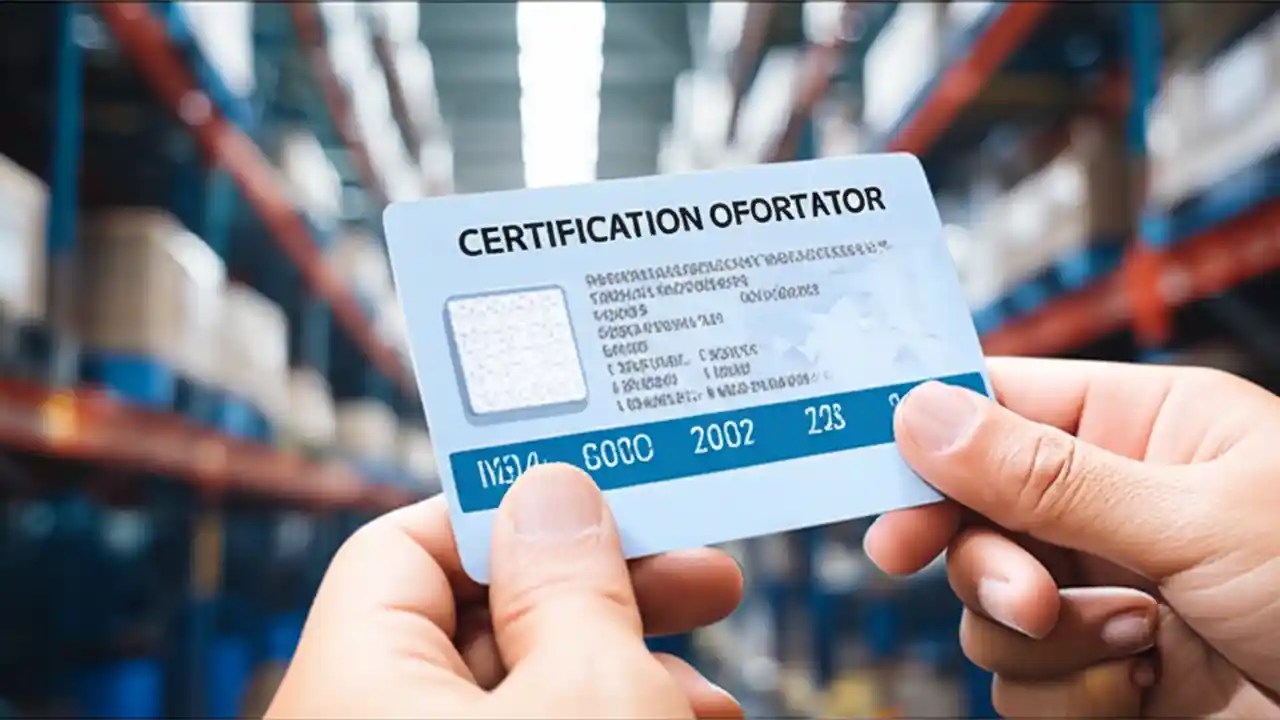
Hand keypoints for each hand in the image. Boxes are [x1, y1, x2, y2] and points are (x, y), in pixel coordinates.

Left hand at [267, 463, 744, 718]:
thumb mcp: (590, 690)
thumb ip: (570, 578)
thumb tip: (552, 488)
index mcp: (351, 686)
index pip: (403, 547)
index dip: (510, 507)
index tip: (606, 492)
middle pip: (479, 620)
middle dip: (605, 595)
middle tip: (702, 572)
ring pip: (519, 691)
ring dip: (624, 670)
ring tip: (707, 691)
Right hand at [866, 358, 1279, 716]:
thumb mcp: (1196, 519)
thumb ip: (1047, 474)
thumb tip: (923, 413)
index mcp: (1143, 428)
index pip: (1001, 403)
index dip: (931, 436)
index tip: (876, 474)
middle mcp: (1110, 503)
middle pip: (974, 511)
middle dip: (987, 560)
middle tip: (1021, 599)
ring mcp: (1101, 590)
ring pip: (986, 603)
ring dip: (1043, 638)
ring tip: (1131, 644)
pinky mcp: (1100, 670)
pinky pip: (1021, 679)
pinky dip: (1068, 694)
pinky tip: (1138, 691)